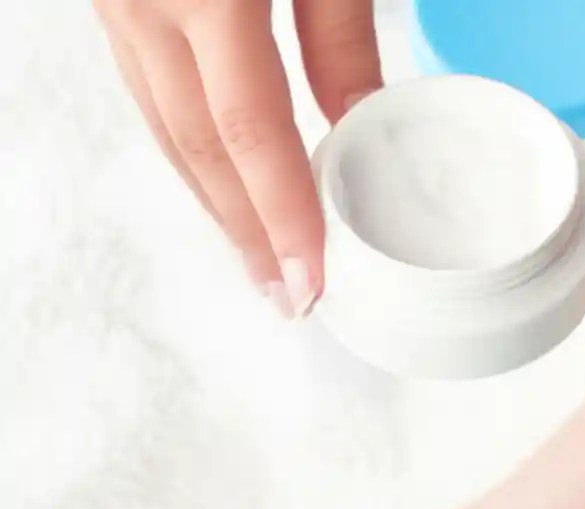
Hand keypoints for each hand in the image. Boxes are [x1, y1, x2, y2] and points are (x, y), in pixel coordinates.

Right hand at [94, 0, 382, 316]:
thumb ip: (339, 31)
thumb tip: (359, 118)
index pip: (250, 131)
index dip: (282, 215)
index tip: (309, 282)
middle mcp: (146, 5)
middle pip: (199, 146)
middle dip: (246, 233)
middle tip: (288, 296)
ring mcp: (118, 1)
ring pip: (164, 124)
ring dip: (213, 200)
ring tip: (256, 257)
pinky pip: (148, 88)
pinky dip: (188, 146)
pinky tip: (218, 180)